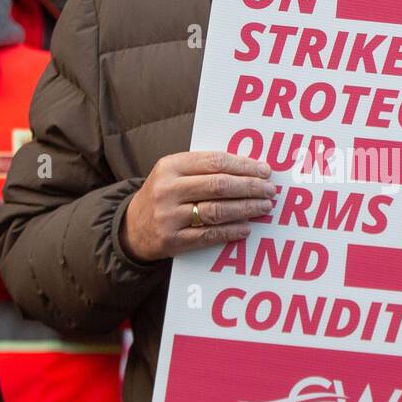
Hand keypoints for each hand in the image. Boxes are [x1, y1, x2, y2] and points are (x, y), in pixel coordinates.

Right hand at [121, 151, 275, 261]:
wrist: (131, 228)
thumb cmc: (163, 195)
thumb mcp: (174, 173)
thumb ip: (204, 167)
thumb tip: (249, 168)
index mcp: (170, 165)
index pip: (215, 162)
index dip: (244, 166)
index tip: (265, 170)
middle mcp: (168, 189)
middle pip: (219, 185)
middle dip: (250, 187)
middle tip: (270, 190)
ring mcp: (169, 216)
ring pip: (217, 210)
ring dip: (246, 208)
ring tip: (265, 207)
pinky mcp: (172, 240)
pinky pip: (209, 235)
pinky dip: (231, 231)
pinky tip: (247, 227)